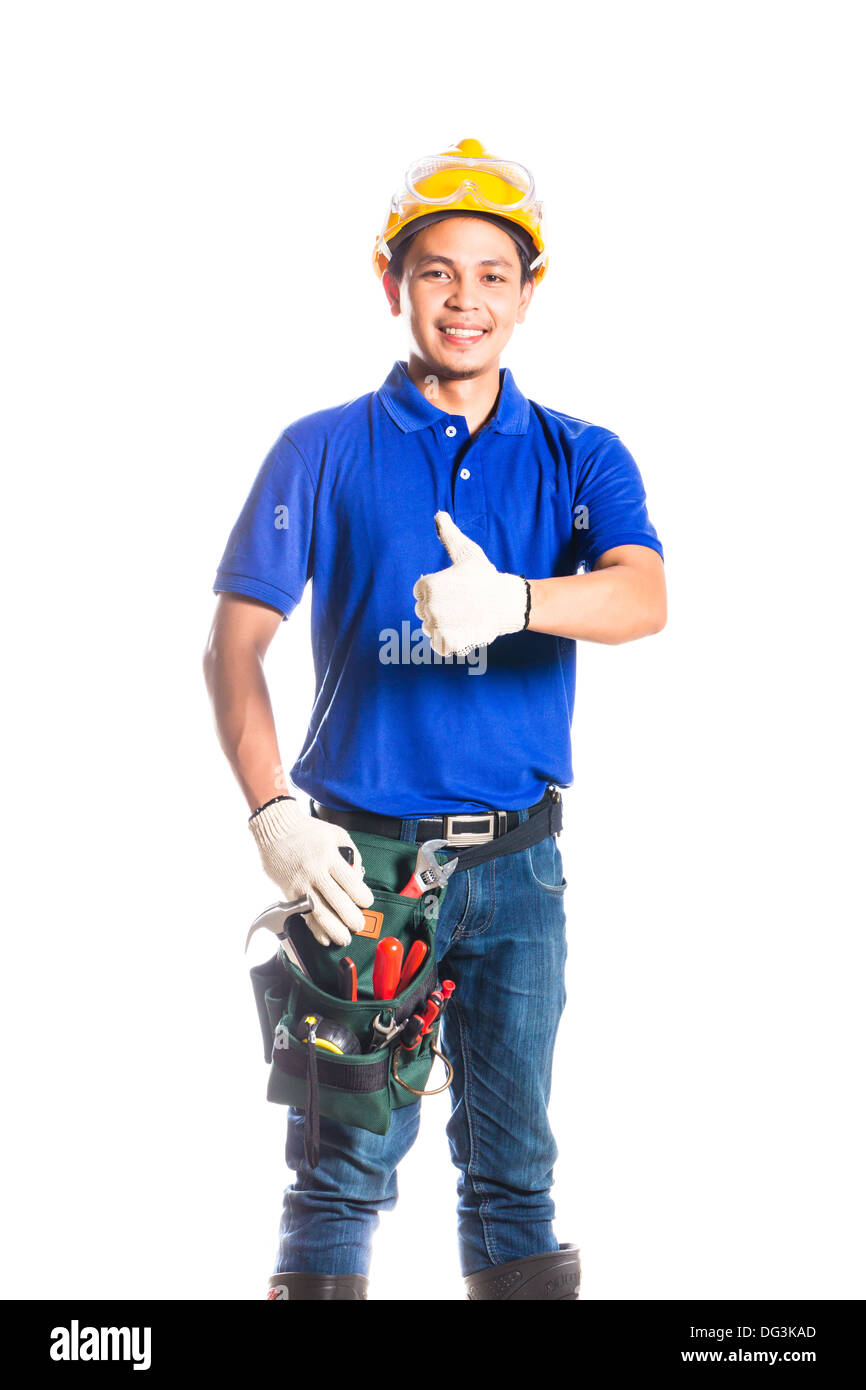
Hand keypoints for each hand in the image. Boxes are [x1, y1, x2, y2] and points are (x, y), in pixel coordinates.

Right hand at [249, 799, 373, 947]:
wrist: (276, 829)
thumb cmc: (309, 831)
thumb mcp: (336, 834)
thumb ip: (352, 855)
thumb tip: (359, 879)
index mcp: (328, 855)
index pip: (349, 880)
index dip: (361, 895)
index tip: (367, 902)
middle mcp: (314, 871)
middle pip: (335, 900)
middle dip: (350, 916)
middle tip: (359, 925)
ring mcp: (300, 883)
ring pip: (318, 911)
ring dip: (333, 928)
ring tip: (344, 939)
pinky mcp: (288, 892)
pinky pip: (303, 913)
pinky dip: (313, 928)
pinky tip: (323, 937)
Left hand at [412, 512, 526, 656]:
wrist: (507, 602)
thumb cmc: (485, 576)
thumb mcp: (467, 552)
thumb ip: (448, 535)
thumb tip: (439, 515)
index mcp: (428, 586)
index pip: (420, 592)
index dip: (437, 590)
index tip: (454, 588)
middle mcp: (429, 607)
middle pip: (423, 611)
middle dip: (439, 608)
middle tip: (460, 603)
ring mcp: (439, 627)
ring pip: (430, 628)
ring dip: (443, 624)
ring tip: (462, 616)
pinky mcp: (449, 643)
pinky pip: (438, 645)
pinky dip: (447, 641)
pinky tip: (460, 630)